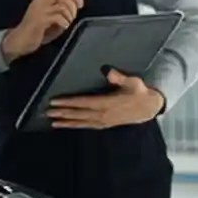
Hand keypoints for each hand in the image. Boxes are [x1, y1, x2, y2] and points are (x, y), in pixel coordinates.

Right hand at [1, 0, 83, 62]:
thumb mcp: (51, 16)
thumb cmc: (36, 31)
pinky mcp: (40, 20)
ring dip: (69, 17)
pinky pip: (59, 18)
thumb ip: (61, 10)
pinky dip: (64, 23)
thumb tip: (75, 7)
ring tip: (66, 24)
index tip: (80, 4)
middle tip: (72, 17)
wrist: (20, 41)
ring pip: (63, 6)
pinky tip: (62, 28)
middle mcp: (41, 0)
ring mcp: (40, 9)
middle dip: (73, 7)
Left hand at [46, 69, 164, 128]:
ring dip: (66, 121)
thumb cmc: (139, 91)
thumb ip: (120, 77)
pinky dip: (75, 126)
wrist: (148, 108)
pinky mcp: (104, 125)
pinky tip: (65, 125)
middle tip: (48, 111)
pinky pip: (87, 126)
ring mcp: (104, 121)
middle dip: (63, 112)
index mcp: (108, 103)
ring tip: (52, 121)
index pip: (85, 102)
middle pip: (80, 114)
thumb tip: (108, 71)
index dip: (70, 102)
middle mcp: (104, 114)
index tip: (56, 100)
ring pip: (82, 122)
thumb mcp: (133, 82)